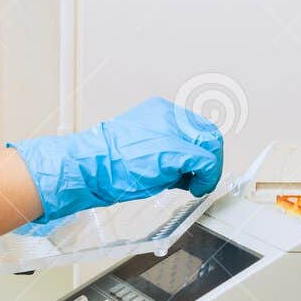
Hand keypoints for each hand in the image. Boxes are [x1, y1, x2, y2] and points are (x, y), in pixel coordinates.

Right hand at [8, 97, 223, 224]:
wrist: (89, 165)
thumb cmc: (106, 163)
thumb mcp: (141, 147)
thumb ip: (166, 150)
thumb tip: (187, 168)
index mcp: (160, 112)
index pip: (195, 127)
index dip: (200, 151)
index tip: (195, 170)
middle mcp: (169, 115)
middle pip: (208, 133)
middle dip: (210, 159)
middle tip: (202, 179)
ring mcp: (173, 131)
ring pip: (211, 144)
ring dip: (209, 169)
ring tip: (197, 185)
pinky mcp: (175, 150)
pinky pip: (206, 161)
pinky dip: (208, 177)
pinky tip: (196, 188)